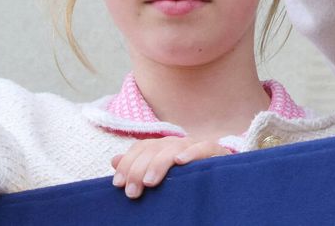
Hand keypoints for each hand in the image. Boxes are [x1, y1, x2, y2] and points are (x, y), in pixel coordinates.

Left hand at [111, 137, 229, 198]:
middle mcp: (176, 143)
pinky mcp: (215, 151)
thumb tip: (114, 160)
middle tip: (132, 192)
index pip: (141, 147)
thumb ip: (138, 166)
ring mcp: (195, 145)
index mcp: (162, 146)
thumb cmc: (184, 178)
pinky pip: (203, 147)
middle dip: (139, 169)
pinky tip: (180, 162)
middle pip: (153, 148)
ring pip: (173, 148)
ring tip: (149, 182)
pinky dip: (192, 153)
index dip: (128, 163)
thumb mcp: (158, 174)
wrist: (220, 178)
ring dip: (159, 164)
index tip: (118, 184)